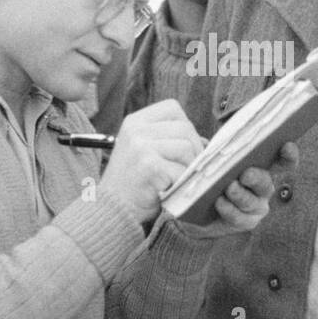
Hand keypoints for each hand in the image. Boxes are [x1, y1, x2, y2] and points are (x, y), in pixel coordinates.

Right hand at [97, 100, 204, 224]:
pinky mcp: (150, 166)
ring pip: (187, 148)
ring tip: (174, 180)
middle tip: (185, 169)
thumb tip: (206, 142)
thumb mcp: (143, 150)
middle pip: (185, 128)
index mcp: (134, 121)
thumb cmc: (133, 183)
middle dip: (194, 150)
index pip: (173, 108)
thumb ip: (167, 139)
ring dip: (188, 168)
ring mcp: (141, 146)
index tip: (184, 147)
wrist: (112, 210)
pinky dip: (182, 183)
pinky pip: (182, 170)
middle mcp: (136, 130)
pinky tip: (168, 189)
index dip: (185, 127)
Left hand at [178, 141, 297, 238]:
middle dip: (256, 178)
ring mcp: (256, 207)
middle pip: (265, 183)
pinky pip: (239, 217)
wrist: (200, 206)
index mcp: (262, 167)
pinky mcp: (245, 222)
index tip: (287, 146)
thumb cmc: (210, 174)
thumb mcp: (214, 158)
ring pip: (251, 202)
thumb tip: (205, 141)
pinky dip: (229, 209)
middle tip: (246, 174)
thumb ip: (216, 149)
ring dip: (240, 195)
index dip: (289, 155)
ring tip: (229, 187)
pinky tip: (219, 201)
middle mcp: (263, 188)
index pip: (283, 161)